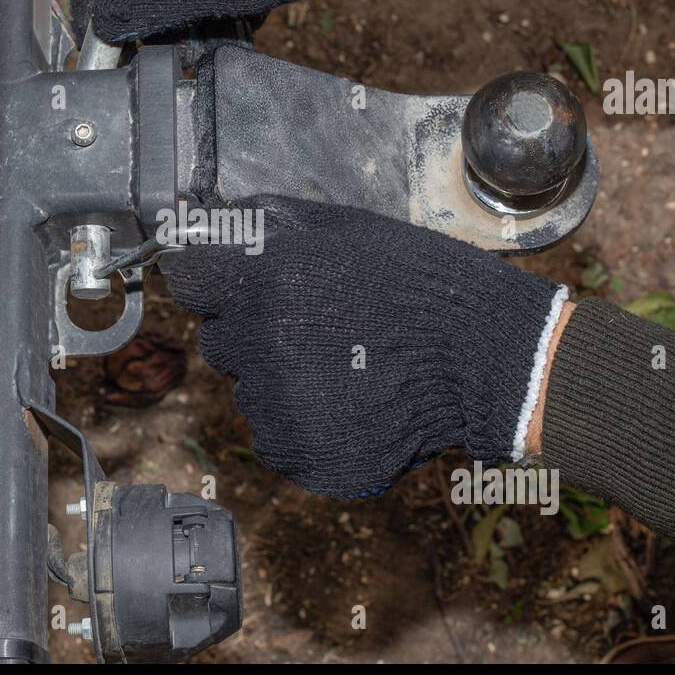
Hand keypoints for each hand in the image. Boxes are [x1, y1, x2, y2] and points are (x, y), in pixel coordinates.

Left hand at [163, 196, 568, 496]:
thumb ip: (268, 224)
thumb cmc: (420, 285)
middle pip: (218, 339)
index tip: (229, 284)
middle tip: (313, 327)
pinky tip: (352, 404)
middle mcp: (262, 345)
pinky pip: (276, 437)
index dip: (210, 280)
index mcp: (266, 280)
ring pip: (248, 392)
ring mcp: (280, 406)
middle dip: (252, 331)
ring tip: (345, 367)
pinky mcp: (302, 454)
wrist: (487, 360)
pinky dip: (304, 425)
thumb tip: (212, 220)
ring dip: (280, 380)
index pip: (188, 279)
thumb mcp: (344, 230)